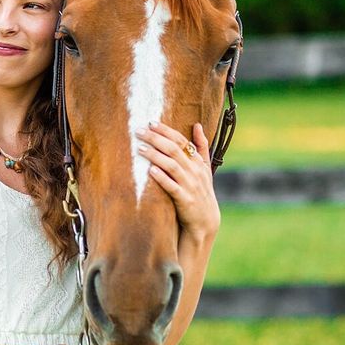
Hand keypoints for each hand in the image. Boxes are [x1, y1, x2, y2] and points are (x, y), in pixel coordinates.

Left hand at [135, 122, 220, 238]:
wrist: (205, 221)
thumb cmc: (201, 191)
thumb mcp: (204, 169)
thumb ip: (201, 147)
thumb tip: (197, 125)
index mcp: (198, 162)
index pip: (182, 141)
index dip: (166, 131)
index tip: (151, 123)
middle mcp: (195, 172)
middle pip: (174, 150)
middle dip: (156, 139)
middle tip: (139, 131)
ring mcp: (190, 186)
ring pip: (172, 166)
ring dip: (156, 155)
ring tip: (140, 148)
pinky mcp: (185, 200)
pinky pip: (172, 187)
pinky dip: (162, 178)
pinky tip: (151, 170)